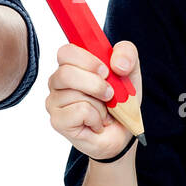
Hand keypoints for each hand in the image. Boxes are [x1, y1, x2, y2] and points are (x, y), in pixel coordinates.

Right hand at [46, 41, 140, 160]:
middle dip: (96, 84)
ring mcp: (54, 102)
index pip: (66, 52)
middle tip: (109, 94)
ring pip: (75, 94)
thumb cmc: (120, 101)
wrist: (123, 132)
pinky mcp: (58, 121)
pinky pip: (79, 111)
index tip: (105, 71)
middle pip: (66, 73)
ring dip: (99, 104)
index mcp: (71, 65)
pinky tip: (96, 122)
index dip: (87, 60)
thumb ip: (127, 54)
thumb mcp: (130, 72)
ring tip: (103, 111)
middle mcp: (57, 81)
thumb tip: (117, 63)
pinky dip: (95, 118)